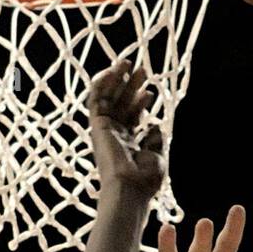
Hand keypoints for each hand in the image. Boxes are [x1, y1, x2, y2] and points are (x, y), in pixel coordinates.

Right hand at [88, 60, 162, 203]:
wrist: (130, 188)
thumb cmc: (144, 180)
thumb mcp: (157, 156)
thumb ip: (155, 139)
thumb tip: (155, 124)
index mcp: (127, 144)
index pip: (131, 116)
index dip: (140, 102)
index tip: (150, 92)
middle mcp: (114, 135)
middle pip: (121, 103)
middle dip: (131, 85)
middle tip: (143, 71)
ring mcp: (104, 130)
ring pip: (109, 97)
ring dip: (118, 79)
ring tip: (130, 63)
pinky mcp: (97, 125)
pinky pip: (96, 98)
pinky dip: (103, 83)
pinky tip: (114, 71)